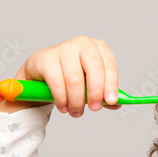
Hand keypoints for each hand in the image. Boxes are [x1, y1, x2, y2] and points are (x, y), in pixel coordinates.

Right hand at [0, 36, 121, 116]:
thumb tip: (115, 104)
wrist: (43, 74)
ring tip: (75, 112)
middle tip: (94, 108)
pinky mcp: (46, 58)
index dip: (111, 84)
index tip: (110, 101)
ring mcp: (63, 48)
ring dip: (76, 100)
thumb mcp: (90, 85)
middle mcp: (82, 44)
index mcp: (98, 48)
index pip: (109, 64)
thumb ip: (103, 94)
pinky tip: (63, 107)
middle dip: (95, 92)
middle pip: (94, 68)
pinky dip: (61, 99)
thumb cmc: (71, 77)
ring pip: (74, 78)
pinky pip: (57, 82)